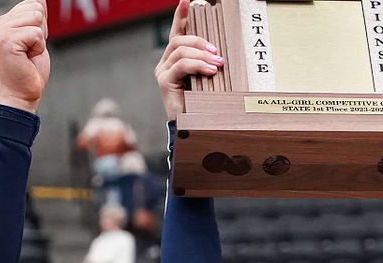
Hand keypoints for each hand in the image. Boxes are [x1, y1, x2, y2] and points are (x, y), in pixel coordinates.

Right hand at [0, 0, 49, 113]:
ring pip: (36, 18)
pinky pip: (36, 33)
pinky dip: (38, 48)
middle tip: (29, 52)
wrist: (20, 97)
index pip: (30, 5)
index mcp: (0, 24)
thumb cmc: (27, 73)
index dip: (38, 27)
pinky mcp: (6, 40)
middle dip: (40, 32)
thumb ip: (35, 19)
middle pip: (35, 9)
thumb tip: (40, 0)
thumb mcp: (34, 40)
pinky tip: (27, 59)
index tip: (29, 46)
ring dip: (39, 40)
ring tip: (27, 55)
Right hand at [155, 0, 223, 120]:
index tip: (187, 0)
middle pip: (180, 40)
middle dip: (200, 42)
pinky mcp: (164, 82)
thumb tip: (220, 56)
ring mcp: (162, 72)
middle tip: (217, 53)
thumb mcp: (205, 83)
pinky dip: (197, 65)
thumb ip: (207, 68)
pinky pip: (181, 65)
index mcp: (174, 61)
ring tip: (217, 64)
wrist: (189, 129)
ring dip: (202, 55)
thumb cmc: (199, 107)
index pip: (177, 33)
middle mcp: (165, 64)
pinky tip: (210, 71)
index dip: (181, 15)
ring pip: (181, 51)